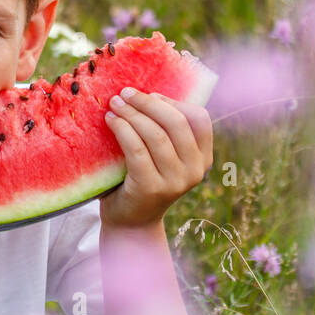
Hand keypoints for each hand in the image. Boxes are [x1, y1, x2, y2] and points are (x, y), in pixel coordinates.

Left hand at [99, 88, 212, 228]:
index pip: (200, 119)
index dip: (174, 102)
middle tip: (125, 93)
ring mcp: (175, 181)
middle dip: (148, 103)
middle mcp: (195, 170)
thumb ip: (164, 131)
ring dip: (132, 114)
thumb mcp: (163, 156)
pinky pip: (137, 149)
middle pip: (176, 123)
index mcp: (203, 158)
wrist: (131, 222)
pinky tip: (111, 121)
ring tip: (114, 104)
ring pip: (156, 135)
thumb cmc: (143, 180)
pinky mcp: (152, 188)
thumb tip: (146, 92)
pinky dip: (123, 129)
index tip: (150, 95)